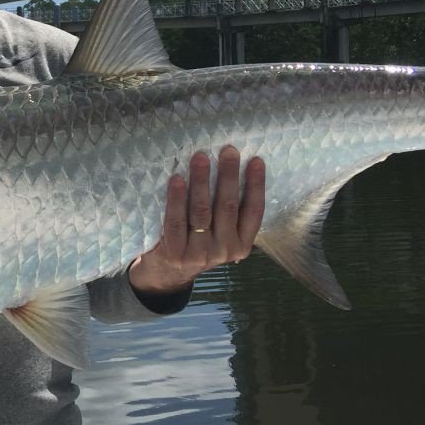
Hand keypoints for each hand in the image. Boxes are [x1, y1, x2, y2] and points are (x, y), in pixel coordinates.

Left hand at [128, 146, 265, 295]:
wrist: (167, 274)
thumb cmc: (198, 242)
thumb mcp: (221, 234)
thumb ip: (228, 212)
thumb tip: (232, 166)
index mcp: (242, 245)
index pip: (254, 212)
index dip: (256, 185)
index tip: (255, 160)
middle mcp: (224, 250)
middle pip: (228, 207)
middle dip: (228, 176)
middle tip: (228, 150)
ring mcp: (199, 254)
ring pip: (202, 212)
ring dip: (201, 181)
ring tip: (201, 157)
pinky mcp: (175, 253)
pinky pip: (175, 222)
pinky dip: (176, 199)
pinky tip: (177, 180)